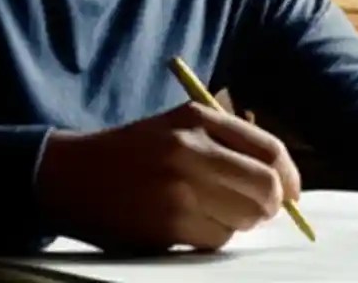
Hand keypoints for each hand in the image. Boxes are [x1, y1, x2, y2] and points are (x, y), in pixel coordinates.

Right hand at [36, 102, 300, 252]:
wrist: (67, 174)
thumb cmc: (126, 154)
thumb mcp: (171, 128)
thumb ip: (223, 145)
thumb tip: (281, 184)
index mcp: (194, 117)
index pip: (268, 150)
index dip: (289, 177)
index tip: (290, 193)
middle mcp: (190, 148)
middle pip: (266, 187)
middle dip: (269, 206)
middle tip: (254, 211)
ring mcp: (179, 186)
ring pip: (245, 217)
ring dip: (236, 222)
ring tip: (206, 213)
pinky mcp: (169, 222)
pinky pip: (217, 238)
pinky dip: (210, 237)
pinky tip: (184, 224)